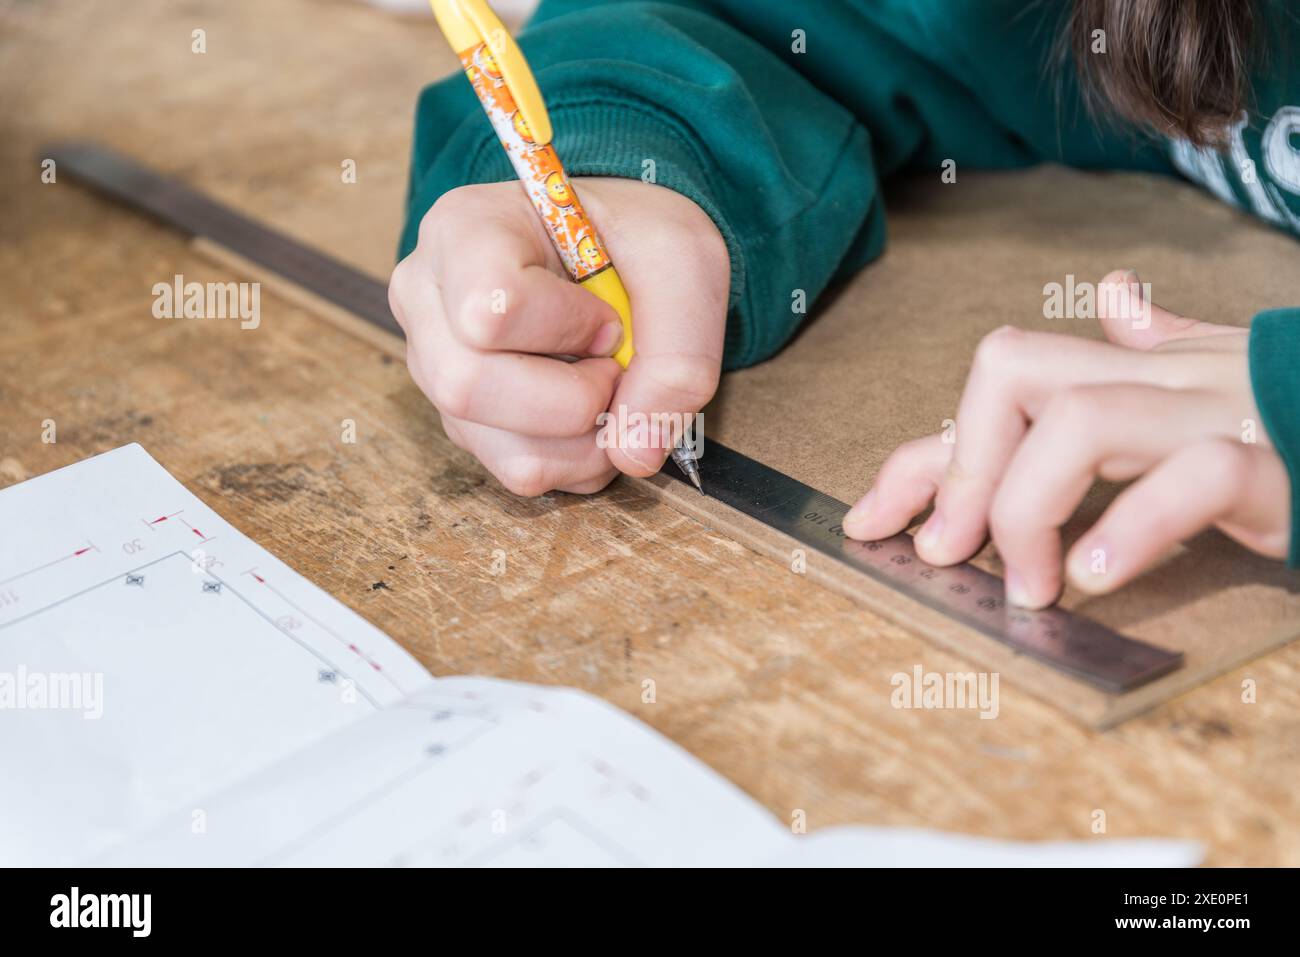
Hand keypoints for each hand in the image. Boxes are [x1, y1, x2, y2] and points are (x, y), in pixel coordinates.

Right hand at [389, 178, 728, 494]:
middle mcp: (429, 300)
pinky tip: (596, 413)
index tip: (608, 319)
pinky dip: (578, 458)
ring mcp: (436, 366)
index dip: (567, 331)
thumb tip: (634, 454)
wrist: (622, 247)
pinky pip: (518, 469)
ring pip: (501, 447)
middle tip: (616, 367)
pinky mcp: (462, 418)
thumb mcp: (683, 264)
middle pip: (470, 388)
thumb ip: (677, 355)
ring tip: (613, 390)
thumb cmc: (638, 239)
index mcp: (465, 231)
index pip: (489, 310)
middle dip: (573, 401)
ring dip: (586, 441)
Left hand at [842, 270, 1291, 607]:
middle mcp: (1160, 377)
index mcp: (1131, 368)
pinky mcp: (1274, 465)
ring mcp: (1217, 413)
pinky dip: (1138, 528)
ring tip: (1029, 585)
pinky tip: (1102, 579)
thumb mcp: (1207, 388)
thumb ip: (1150, 353)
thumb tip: (1106, 295)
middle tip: (946, 556)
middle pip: (1011, 372)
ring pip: (1084, 417)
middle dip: (956, 466)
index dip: (921, 454)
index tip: (870, 520)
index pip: (994, 384)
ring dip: (1025, 509)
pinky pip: (1196, 477)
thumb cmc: (1292, 420)